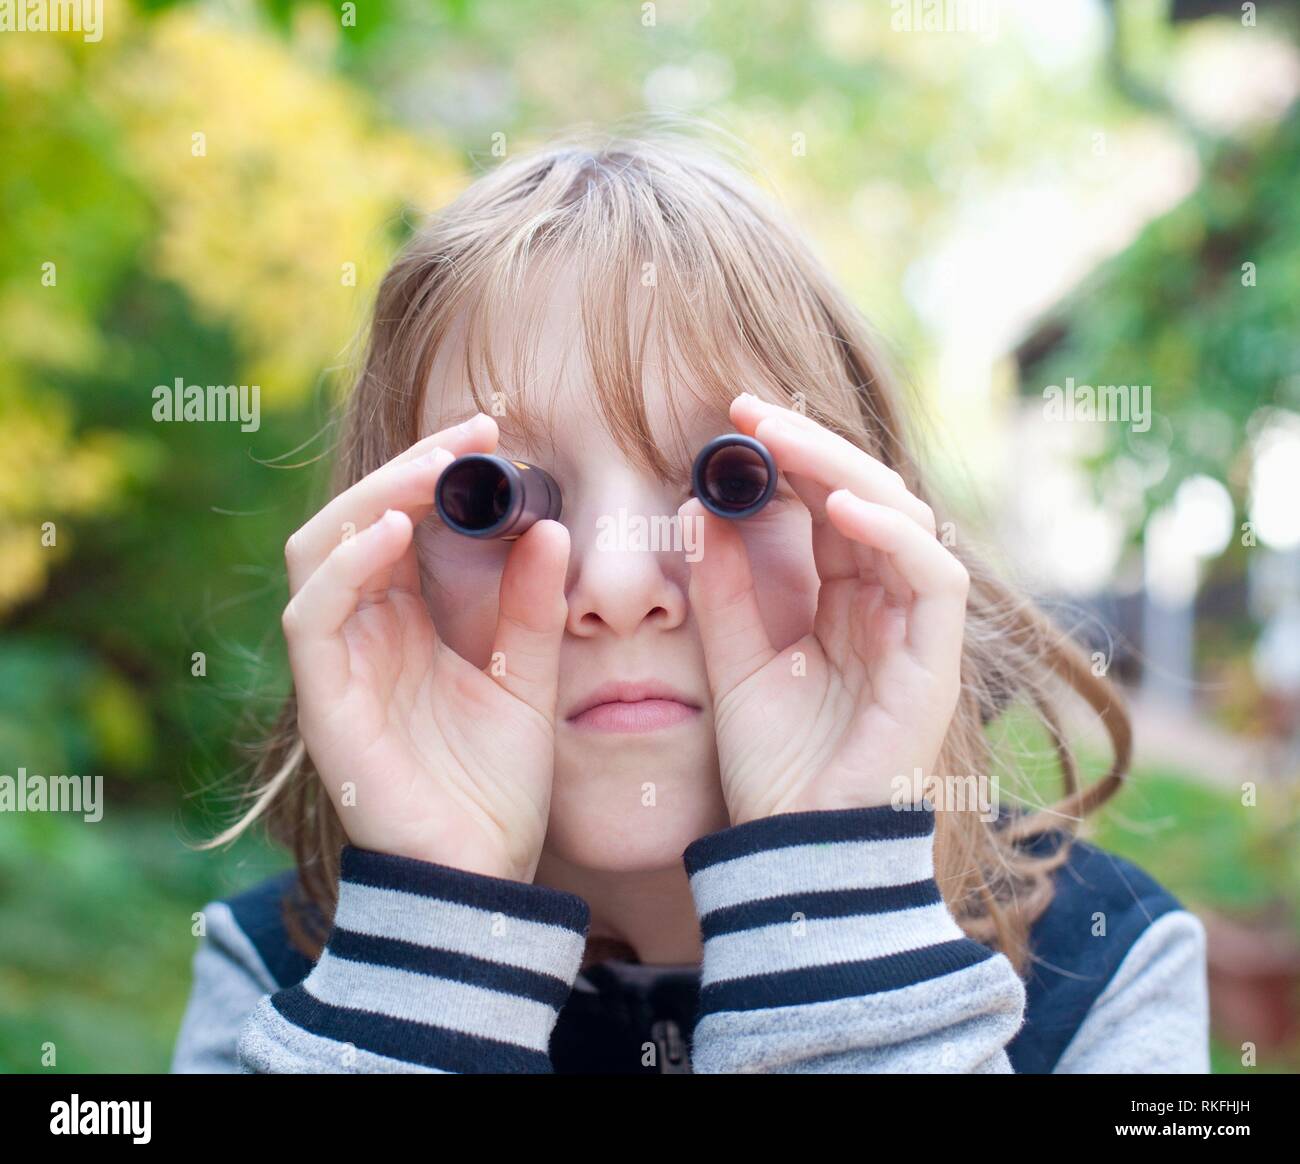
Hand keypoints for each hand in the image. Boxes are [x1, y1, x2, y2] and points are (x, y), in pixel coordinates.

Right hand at [281, 413, 570, 881]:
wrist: (481, 875)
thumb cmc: (496, 784)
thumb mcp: (527, 679)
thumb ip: (532, 608)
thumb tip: (551, 527)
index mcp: (406, 623)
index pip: (400, 522)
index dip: (434, 472)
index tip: (490, 432)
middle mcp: (363, 633)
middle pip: (356, 521)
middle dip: (405, 471)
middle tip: (468, 436)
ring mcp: (337, 664)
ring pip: (320, 550)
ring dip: (374, 501)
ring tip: (435, 470)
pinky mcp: (323, 699)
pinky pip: (312, 616)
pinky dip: (345, 567)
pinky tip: (394, 535)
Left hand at [678, 394, 968, 824]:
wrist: (794, 849)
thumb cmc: (771, 764)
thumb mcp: (733, 661)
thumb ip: (723, 589)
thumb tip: (697, 506)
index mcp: (842, 600)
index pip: (826, 503)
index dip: (789, 456)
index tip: (731, 416)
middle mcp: (884, 604)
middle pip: (866, 494)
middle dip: (810, 445)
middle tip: (750, 408)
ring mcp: (915, 628)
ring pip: (903, 516)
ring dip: (844, 469)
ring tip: (782, 438)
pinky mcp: (937, 660)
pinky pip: (932, 575)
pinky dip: (891, 533)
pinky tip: (838, 505)